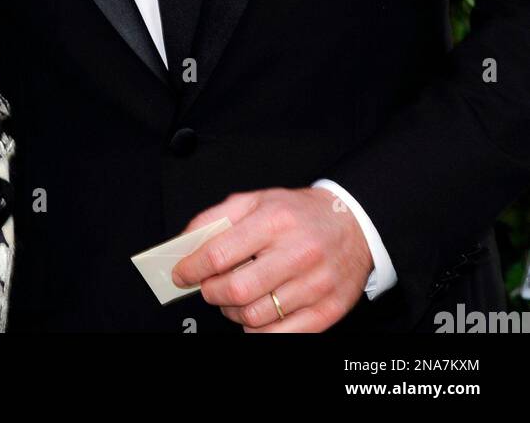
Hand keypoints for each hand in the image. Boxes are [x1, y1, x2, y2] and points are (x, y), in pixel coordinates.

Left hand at [172, 186, 373, 331]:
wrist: (354, 223)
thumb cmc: (300, 213)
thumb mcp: (258, 199)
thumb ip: (218, 216)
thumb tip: (187, 241)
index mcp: (275, 221)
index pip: (220, 253)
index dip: (192, 268)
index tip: (182, 274)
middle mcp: (297, 253)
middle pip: (236, 290)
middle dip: (211, 293)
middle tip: (209, 287)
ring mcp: (315, 285)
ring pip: (256, 316)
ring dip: (234, 313)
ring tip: (234, 299)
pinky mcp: (327, 311)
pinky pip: (281, 335)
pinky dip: (259, 331)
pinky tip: (256, 315)